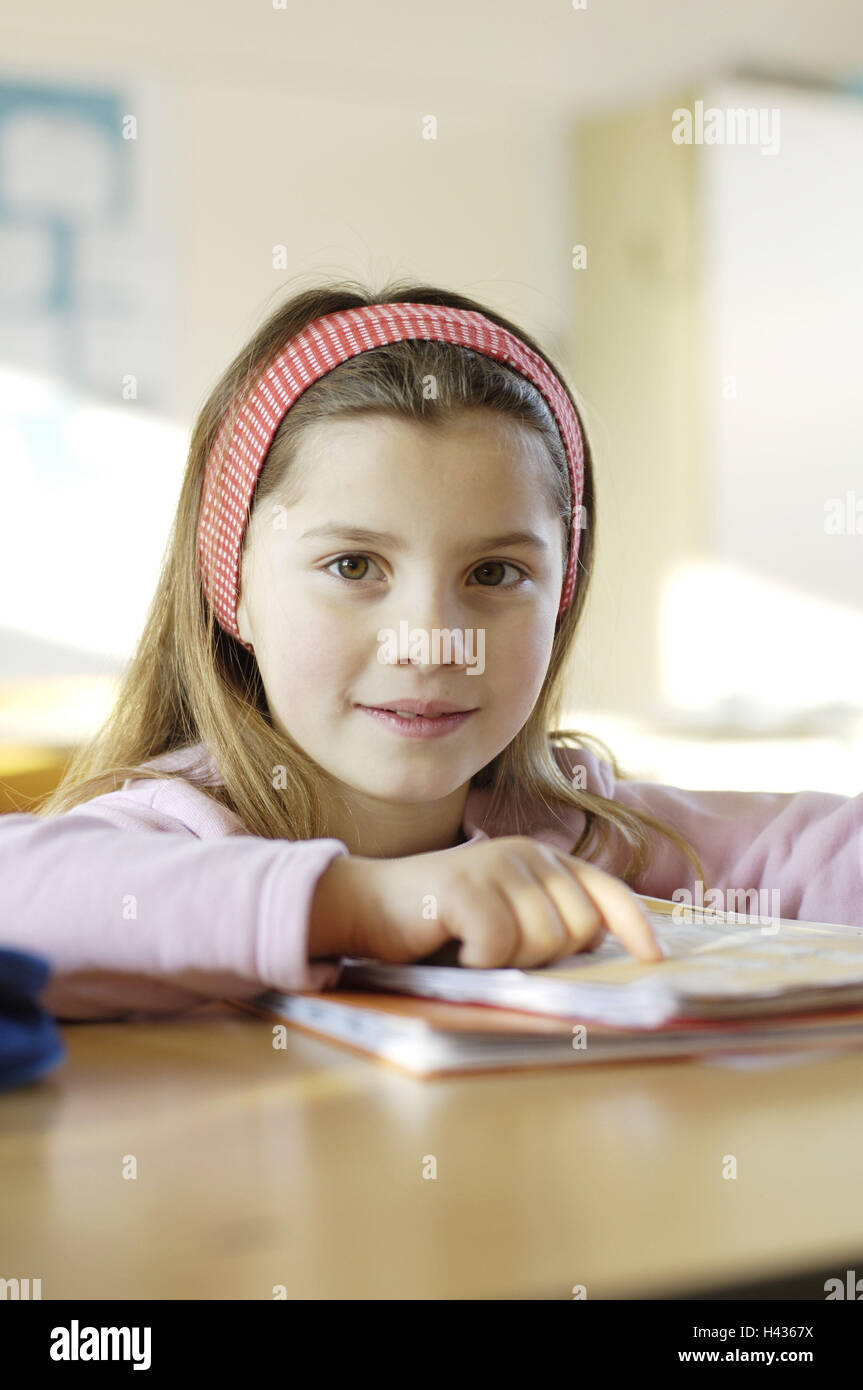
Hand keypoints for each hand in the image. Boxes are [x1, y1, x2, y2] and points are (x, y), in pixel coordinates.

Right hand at [334, 836, 662, 968]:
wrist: (367, 906)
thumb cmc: (441, 923)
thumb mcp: (507, 917)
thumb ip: (551, 922)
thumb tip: (606, 949)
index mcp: (543, 859)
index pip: (608, 892)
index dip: (636, 929)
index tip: (655, 961)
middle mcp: (526, 853)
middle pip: (580, 928)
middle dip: (547, 956)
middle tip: (501, 951)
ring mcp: (496, 865)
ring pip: (543, 940)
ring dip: (509, 961)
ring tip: (474, 946)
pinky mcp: (465, 886)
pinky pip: (500, 946)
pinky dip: (478, 961)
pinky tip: (455, 947)